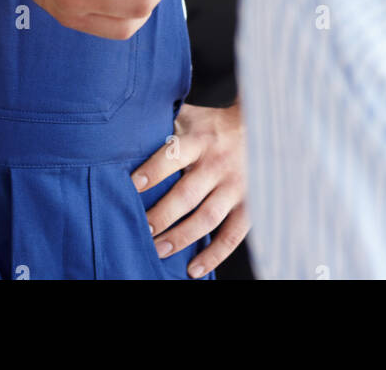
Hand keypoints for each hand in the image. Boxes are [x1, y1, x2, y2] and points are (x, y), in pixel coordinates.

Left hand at [131, 101, 247, 277]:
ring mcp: (235, 186)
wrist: (260, 127)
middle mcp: (217, 163)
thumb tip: (125, 131)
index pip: (173, 155)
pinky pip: (232, 235)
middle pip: (187, 194)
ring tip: (158, 251)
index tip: (131, 186)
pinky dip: (214, 255)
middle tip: (142, 231)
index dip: (152, 171)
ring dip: (181, 238)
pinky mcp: (249, 205)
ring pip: (207, 218)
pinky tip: (194, 269)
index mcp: (199, 139)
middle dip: (162, 215)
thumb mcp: (190, 116)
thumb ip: (164, 125)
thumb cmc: (212, 125)